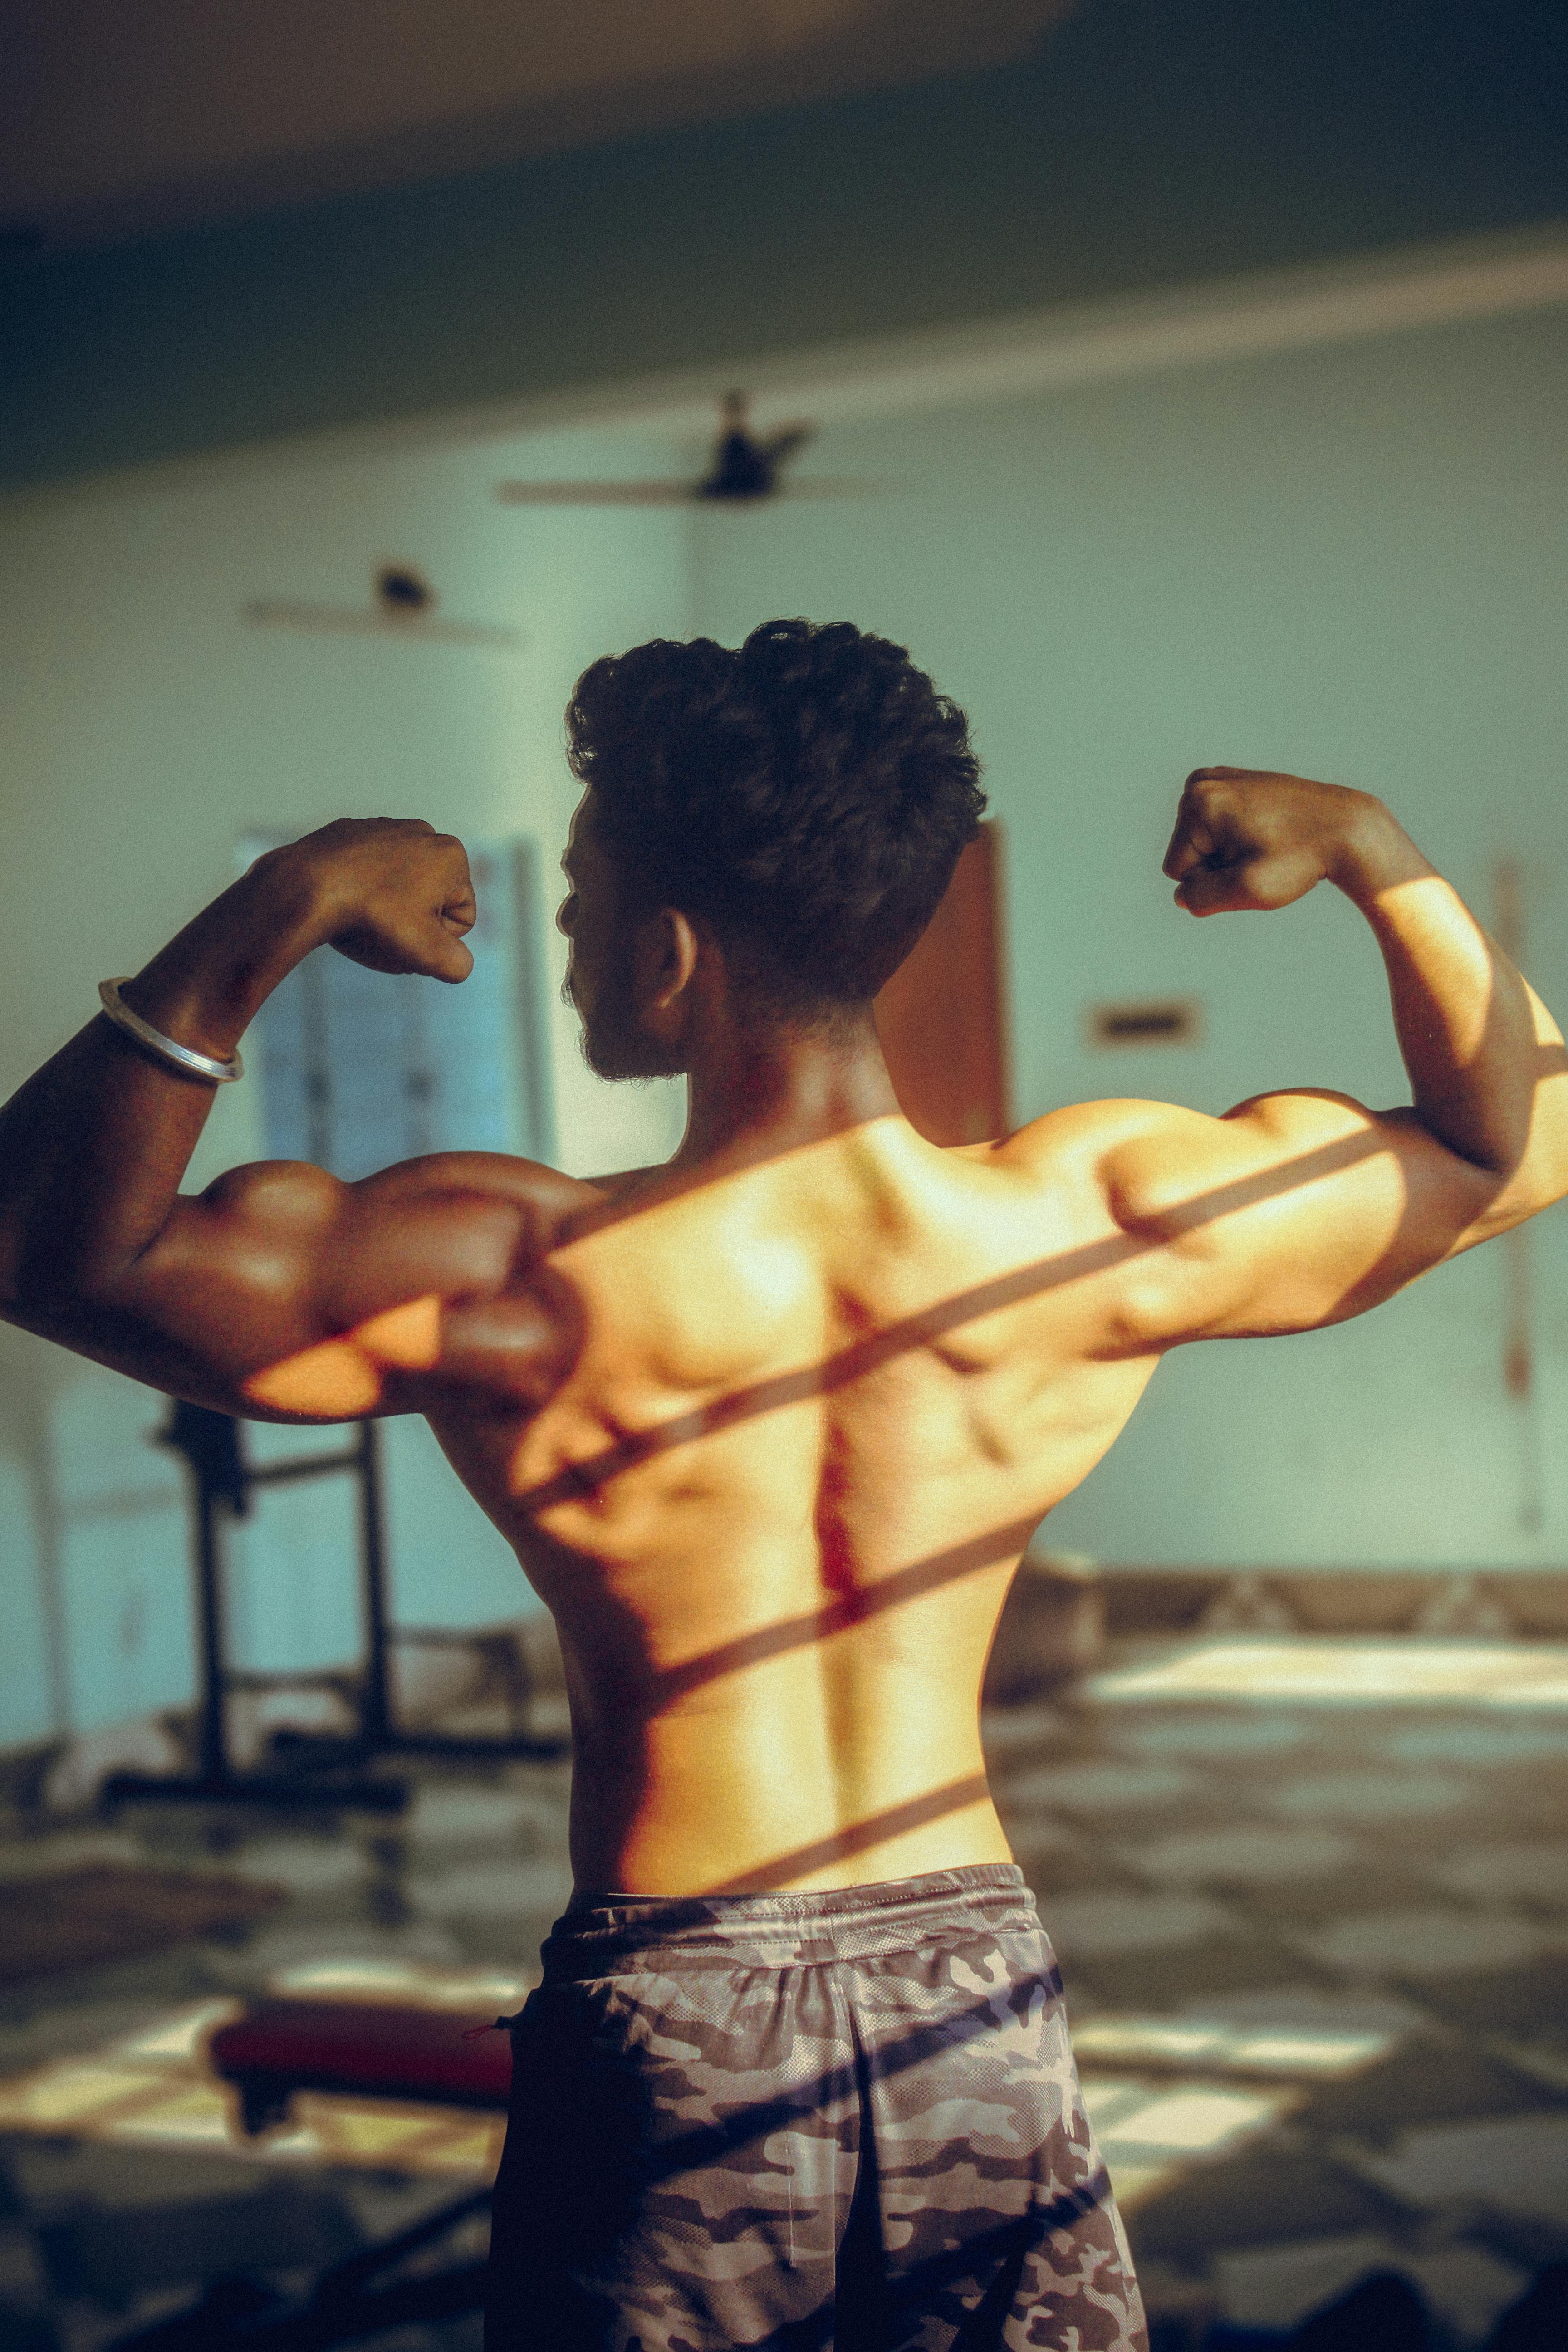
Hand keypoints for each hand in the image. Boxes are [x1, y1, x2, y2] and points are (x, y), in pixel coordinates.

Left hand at [280, 818, 476, 980]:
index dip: (437, 942)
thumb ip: (458, 965)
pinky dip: (360, 888)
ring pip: (398, 885)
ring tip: (361, 919)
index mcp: (451, 856)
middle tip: (384, 934)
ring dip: (387, 906)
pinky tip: (343, 901)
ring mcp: (384, 828)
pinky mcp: (350, 831)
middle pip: (430, 900)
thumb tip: (458, 962)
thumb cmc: (372, 917)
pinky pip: (366, 871)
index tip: (408, 940)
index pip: (462, 918)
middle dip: (413, 923)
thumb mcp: (427, 954)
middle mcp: (423, 833)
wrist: (306, 887)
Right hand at [1162, 767, 1376, 915]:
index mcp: (1199, 801)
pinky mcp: (1237, 782)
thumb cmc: (1301, 858)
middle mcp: (1202, 782)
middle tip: (1265, 856)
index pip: (1177, 870)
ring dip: (1233, 856)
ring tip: (1270, 845)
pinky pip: (1220, 829)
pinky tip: (1271, 833)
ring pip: (1204, 843)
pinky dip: (1242, 840)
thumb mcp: (1247, 890)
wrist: (1349, 829)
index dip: (1213, 881)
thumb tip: (1181, 896)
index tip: (1253, 865)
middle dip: (1221, 866)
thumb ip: (1201, 898)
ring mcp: (1220, 778)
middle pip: (1188, 853)